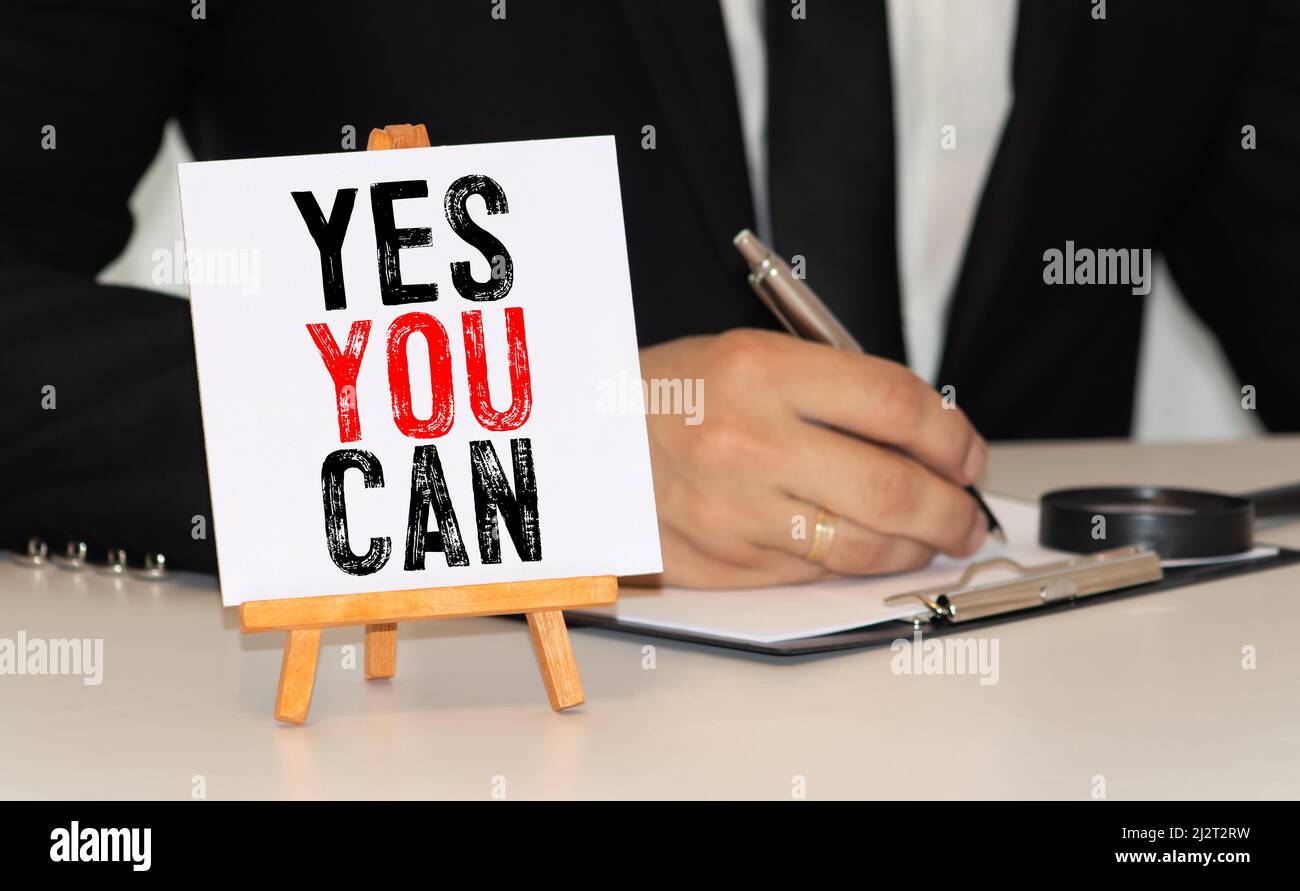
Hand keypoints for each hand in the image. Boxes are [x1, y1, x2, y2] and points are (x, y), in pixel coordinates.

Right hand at [626, 329, 988, 587]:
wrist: (587, 446)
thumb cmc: (671, 397)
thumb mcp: (749, 357)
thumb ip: (836, 389)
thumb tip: (925, 439)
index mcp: (761, 372)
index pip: (894, 405)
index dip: (952, 436)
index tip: (966, 453)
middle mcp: (749, 442)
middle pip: (893, 488)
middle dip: (953, 509)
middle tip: (968, 512)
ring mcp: (736, 511)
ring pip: (863, 547)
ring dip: (917, 547)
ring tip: (935, 537)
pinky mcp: (725, 563)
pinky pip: (815, 573)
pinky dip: (858, 565)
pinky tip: (872, 549)